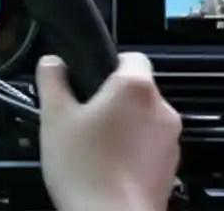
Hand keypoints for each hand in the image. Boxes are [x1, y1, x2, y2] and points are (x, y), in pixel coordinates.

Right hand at [37, 53, 180, 210]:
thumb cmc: (84, 168)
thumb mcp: (54, 117)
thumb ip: (52, 80)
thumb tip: (52, 62)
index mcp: (136, 87)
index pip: (132, 56)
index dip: (108, 65)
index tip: (88, 83)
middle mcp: (162, 109)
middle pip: (137, 91)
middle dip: (112, 101)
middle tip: (83, 119)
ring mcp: (171, 141)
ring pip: (144, 121)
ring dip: (124, 128)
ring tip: (93, 148)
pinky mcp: (171, 168)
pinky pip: (150, 148)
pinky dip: (133, 152)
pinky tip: (108, 168)